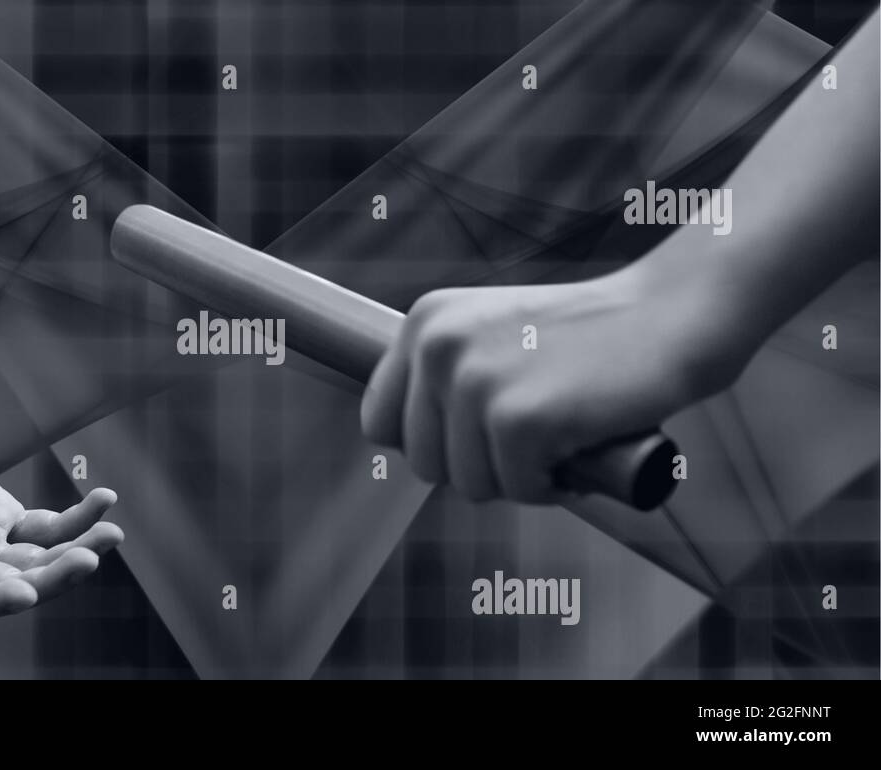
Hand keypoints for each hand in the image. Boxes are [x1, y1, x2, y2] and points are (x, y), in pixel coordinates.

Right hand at [0, 410, 122, 618]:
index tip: (24, 594)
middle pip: (9, 584)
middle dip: (51, 579)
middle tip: (90, 560)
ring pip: (37, 561)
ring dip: (76, 550)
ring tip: (113, 532)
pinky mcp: (0, 517)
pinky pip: (47, 528)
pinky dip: (76, 519)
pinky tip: (106, 499)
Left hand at [359, 270, 745, 502]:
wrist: (673, 314)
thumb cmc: (591, 337)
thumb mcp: (492, 336)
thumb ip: (447, 376)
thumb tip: (408, 448)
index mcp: (425, 323)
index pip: (380, 421)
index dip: (428, 445)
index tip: (473, 439)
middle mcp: (439, 347)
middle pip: (425, 463)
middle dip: (479, 467)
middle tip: (533, 440)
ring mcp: (475, 383)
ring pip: (471, 484)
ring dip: (520, 478)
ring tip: (561, 438)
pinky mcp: (519, 420)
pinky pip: (518, 490)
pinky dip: (552, 486)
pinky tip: (580, 448)